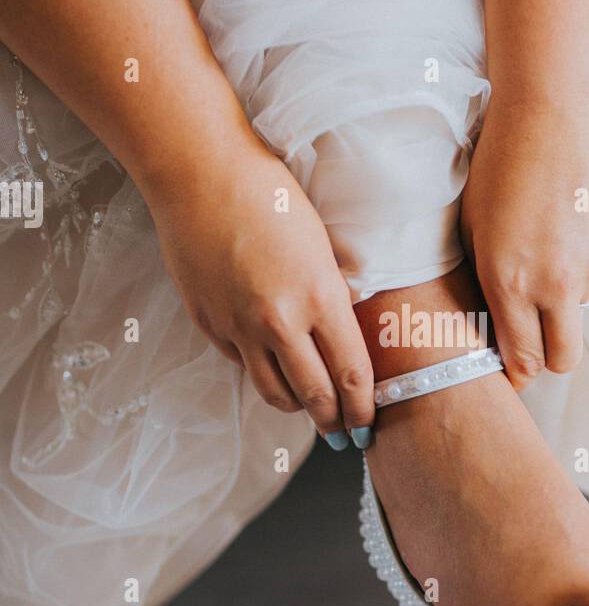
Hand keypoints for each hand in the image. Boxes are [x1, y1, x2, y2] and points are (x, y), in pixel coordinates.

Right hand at [147, 140, 373, 440]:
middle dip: (334, 421)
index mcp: (319, 298)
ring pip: (273, 392)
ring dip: (296, 407)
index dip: (363, 408)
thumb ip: (332, 296)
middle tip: (344, 431)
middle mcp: (279, 322)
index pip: (352, 375)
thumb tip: (341, 336)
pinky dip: (257, 369)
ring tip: (307, 405)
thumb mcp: (321, 246)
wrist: (200, 174)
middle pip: (314, 396)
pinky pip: (239, 364)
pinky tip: (268, 362)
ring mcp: (238, 327)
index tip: (370, 422)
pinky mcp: (208, 323)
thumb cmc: (269, 195)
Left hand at [460, 96, 588, 389]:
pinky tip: (574, 209)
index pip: (523, 360)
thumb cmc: (499, 163)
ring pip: (582, 300)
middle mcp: (557, 284)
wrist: (552, 107)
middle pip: (564, 359)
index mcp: (510, 283)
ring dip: (566, 282)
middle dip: (551, 358)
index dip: (518, 372)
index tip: (515, 372)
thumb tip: (493, 324)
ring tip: (548, 229)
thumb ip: (484, 283)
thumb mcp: (471, 228)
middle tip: (539, 338)